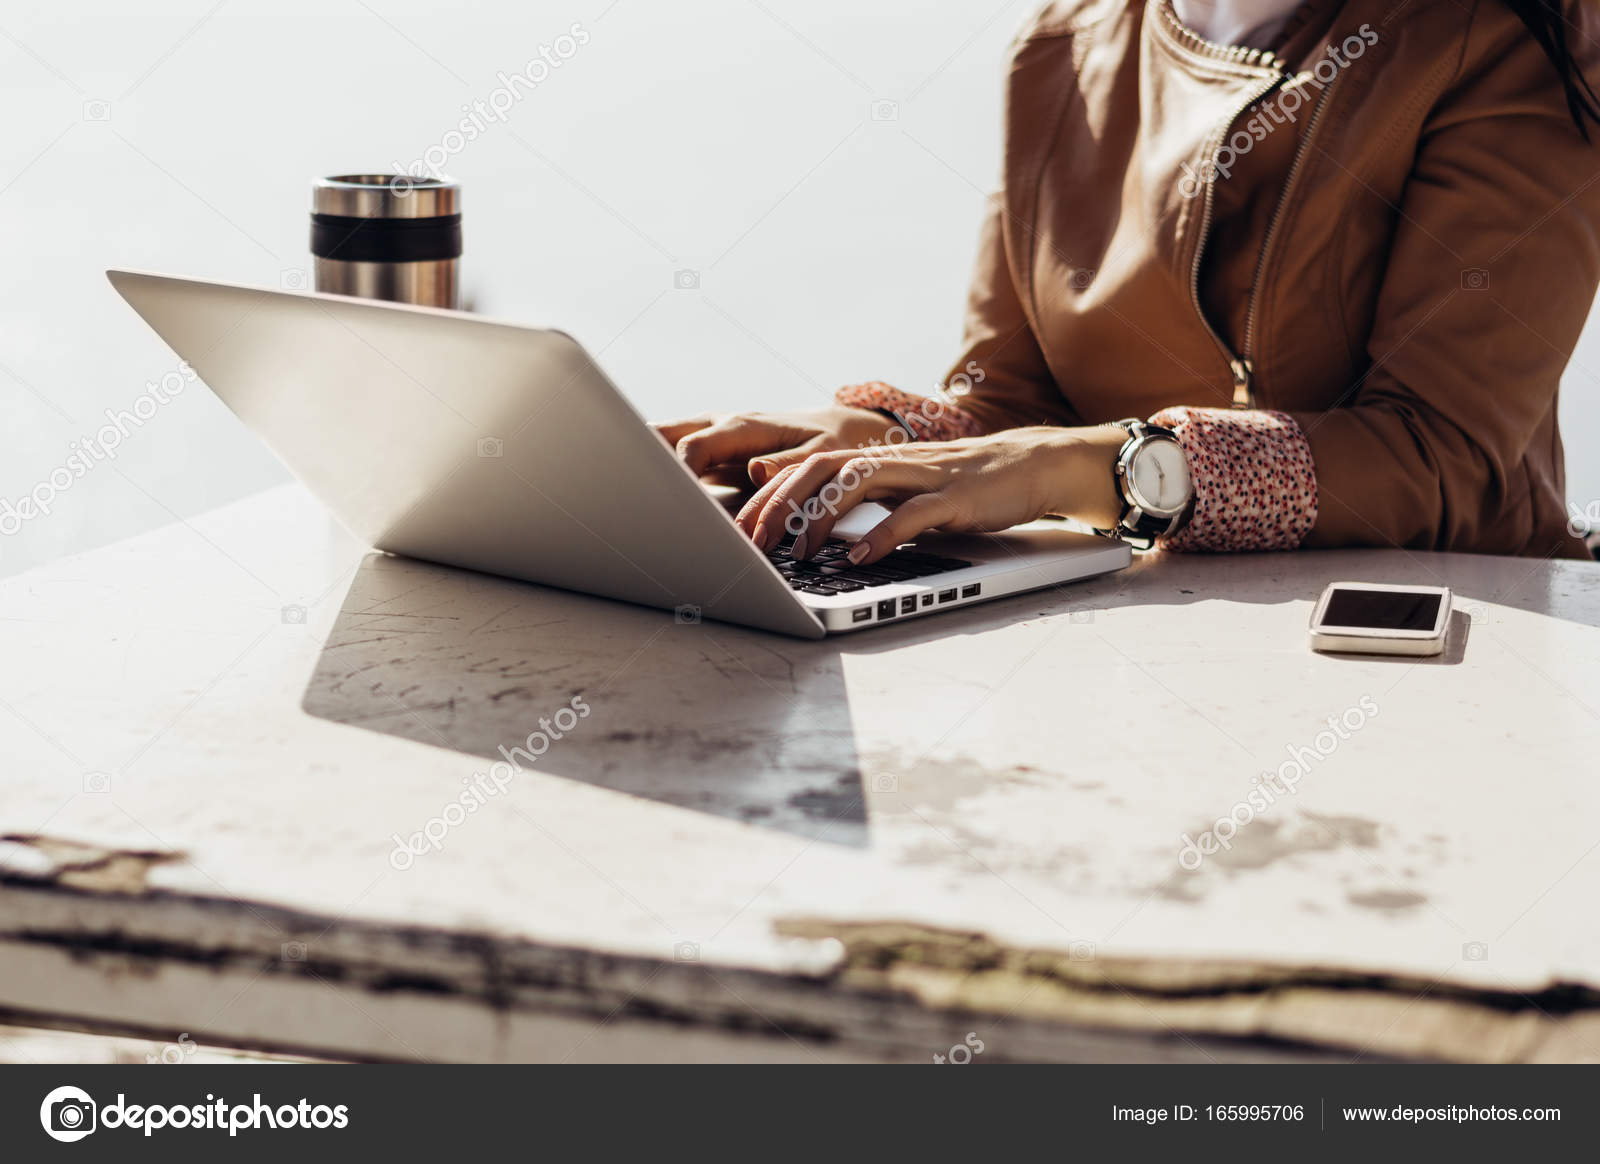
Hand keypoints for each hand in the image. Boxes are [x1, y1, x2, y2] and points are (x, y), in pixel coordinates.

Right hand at [653, 406, 900, 484]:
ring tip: (627, 494)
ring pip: (666, 442)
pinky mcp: (716, 454)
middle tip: (629, 489)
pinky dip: (663, 473)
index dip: (679, 473)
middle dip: (644, 457)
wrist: (843, 429)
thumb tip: (755, 472)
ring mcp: (715, 439)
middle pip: (666, 435)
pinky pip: (680, 458)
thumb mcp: (822, 453)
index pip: (695, 446)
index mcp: (744, 427)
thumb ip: (788, 465)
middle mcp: (722, 428)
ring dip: (648, 462)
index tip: (673, 501)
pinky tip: (651, 497)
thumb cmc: (834, 442)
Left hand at [734, 425, 1127, 562]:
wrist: (1038, 464)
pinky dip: (882, 535)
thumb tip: (820, 535)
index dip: (771, 492)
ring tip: (799, 551)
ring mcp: (926, 475)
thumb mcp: (909, 493)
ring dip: (821, 516)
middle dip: (780, 502)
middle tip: (755, 541)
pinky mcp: (957, 496)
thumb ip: (869, 505)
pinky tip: (859, 558)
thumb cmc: (970, 485)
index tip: (742, 527)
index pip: (811, 465)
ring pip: (858, 481)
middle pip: (821, 466)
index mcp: (879, 459)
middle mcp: (895, 460)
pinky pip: (913, 513)